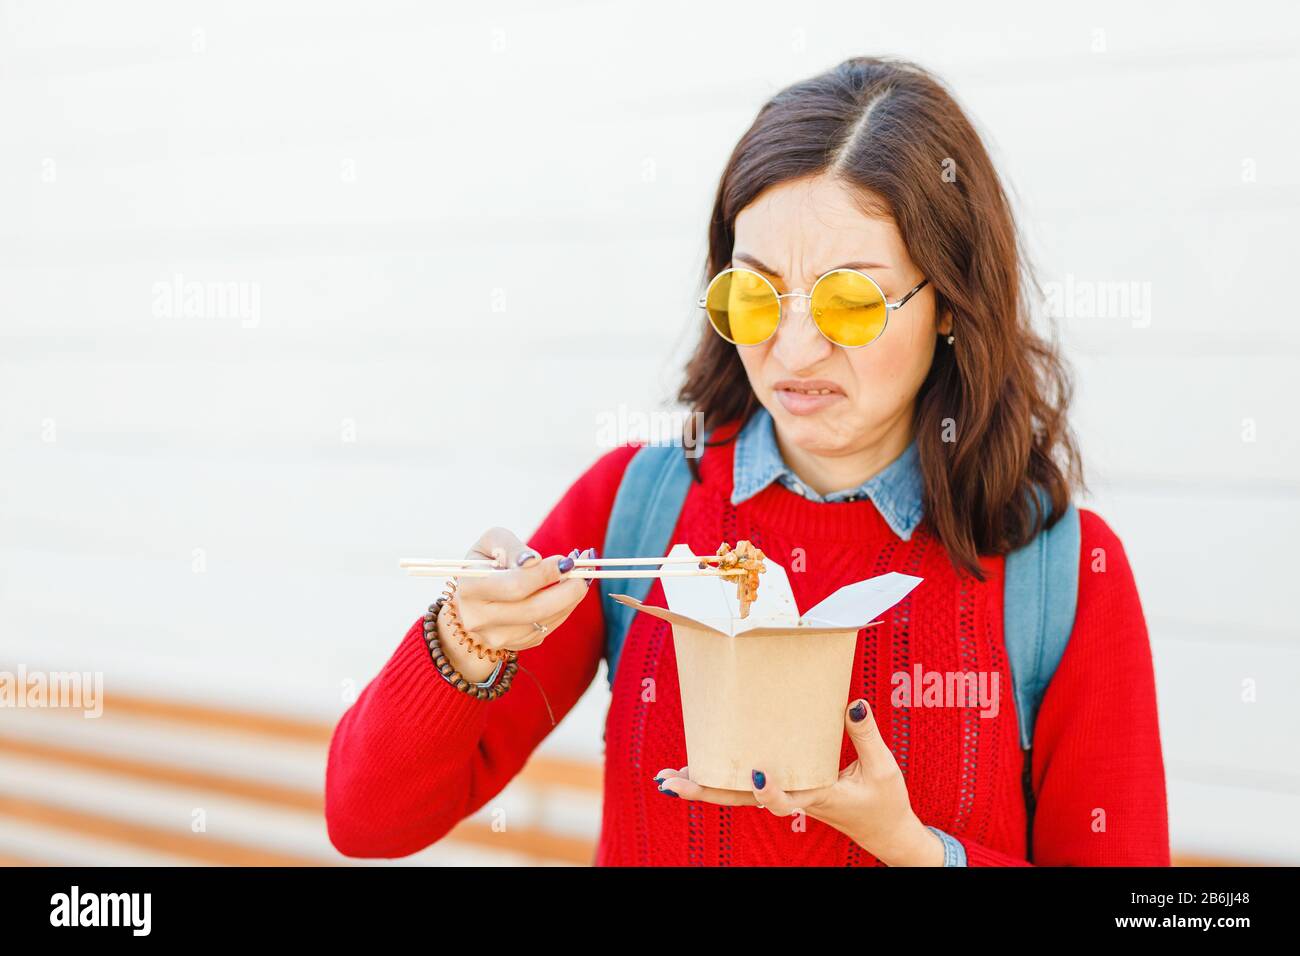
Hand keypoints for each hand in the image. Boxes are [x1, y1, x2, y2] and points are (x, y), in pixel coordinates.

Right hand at [438, 527, 592, 681]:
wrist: (471, 600)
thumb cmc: (485, 564)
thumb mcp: (490, 544)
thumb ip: (511, 546)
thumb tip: (534, 561)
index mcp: (470, 590)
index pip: (516, 586)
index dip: (546, 573)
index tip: (567, 560)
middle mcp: (480, 619)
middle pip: (535, 609)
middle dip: (569, 588)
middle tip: (586, 568)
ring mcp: (497, 637)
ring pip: (546, 620)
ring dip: (572, 597)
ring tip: (581, 575)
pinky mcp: (515, 645)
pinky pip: (549, 628)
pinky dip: (565, 608)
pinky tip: (567, 590)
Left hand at [651, 697, 945, 865]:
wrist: (885, 832)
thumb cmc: (885, 801)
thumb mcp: (883, 768)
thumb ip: (865, 736)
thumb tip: (852, 702)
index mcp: (818, 797)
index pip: (785, 801)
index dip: (768, 792)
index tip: (756, 773)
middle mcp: (794, 800)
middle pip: (742, 801)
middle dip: (704, 792)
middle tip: (669, 783)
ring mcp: (786, 798)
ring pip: (737, 797)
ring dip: (702, 787)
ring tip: (667, 778)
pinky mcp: (785, 791)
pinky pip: (745, 789)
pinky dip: (720, 780)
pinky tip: (696, 769)